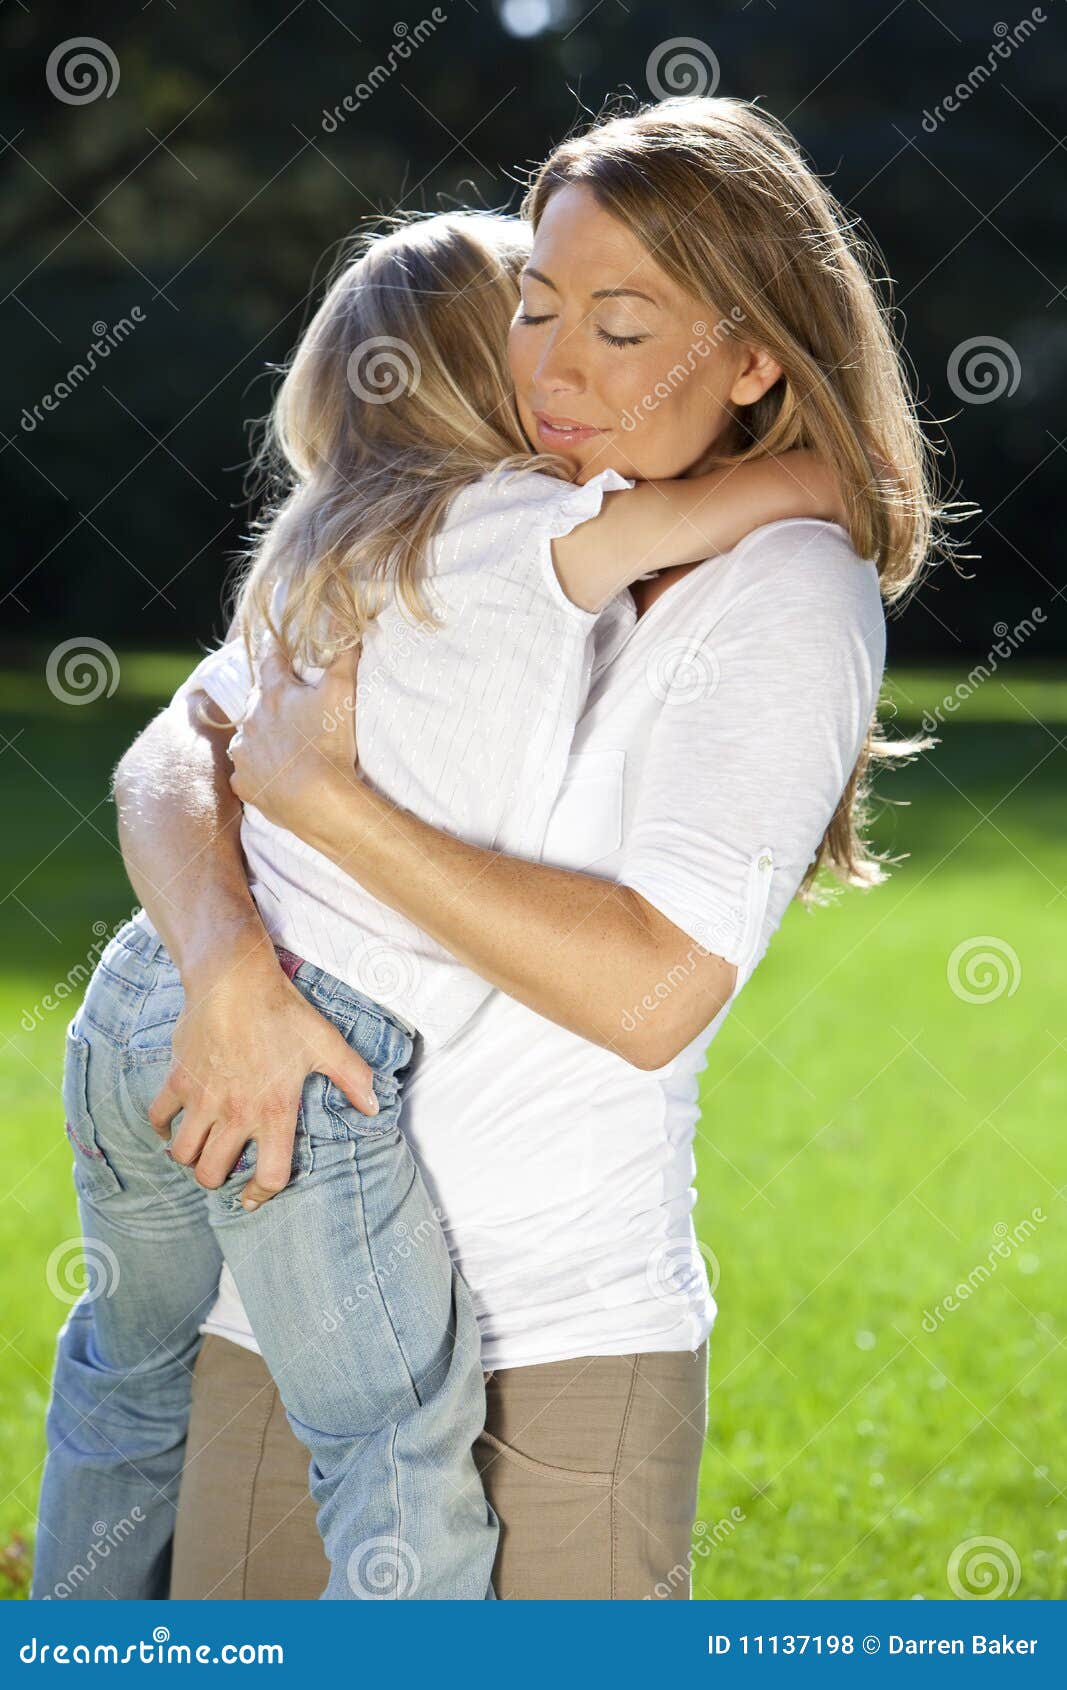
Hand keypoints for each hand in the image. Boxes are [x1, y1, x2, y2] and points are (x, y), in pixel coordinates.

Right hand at [148, 949, 379, 1208]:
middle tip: (225, 1167)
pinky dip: (162, 1127)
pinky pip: (158, 1118)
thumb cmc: (283, 1011)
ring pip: (183, 1155)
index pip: (269, 1175)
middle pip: (212, 1174)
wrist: (234, 980)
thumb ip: (352, 1077)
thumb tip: (373, 1107)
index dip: (263, 1194)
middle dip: (218, 1179)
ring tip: (202, 1148)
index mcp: (273, 1112)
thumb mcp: (326, 1043)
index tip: (255, 1195)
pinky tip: (175, 1123)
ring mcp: (201, 1099)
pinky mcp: (177, 1080)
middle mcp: (234, 1113)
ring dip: (190, 1158)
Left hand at [227, 642, 359, 833]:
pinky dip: (259, 771)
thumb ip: (344, 657)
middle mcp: (251, 719)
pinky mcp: (244, 783)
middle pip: (257, 701)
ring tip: (286, 748)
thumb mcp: (342, 692)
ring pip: (248, 737)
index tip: (281, 653)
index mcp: (273, 693)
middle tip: (292, 709)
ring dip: (262, 737)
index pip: (270, 661)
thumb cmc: (329, 742)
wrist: (317, 798)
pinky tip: (277, 776)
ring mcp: (244, 752)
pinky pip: (247, 773)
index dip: (277, 655)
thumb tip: (349, 626)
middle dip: (271, 701)